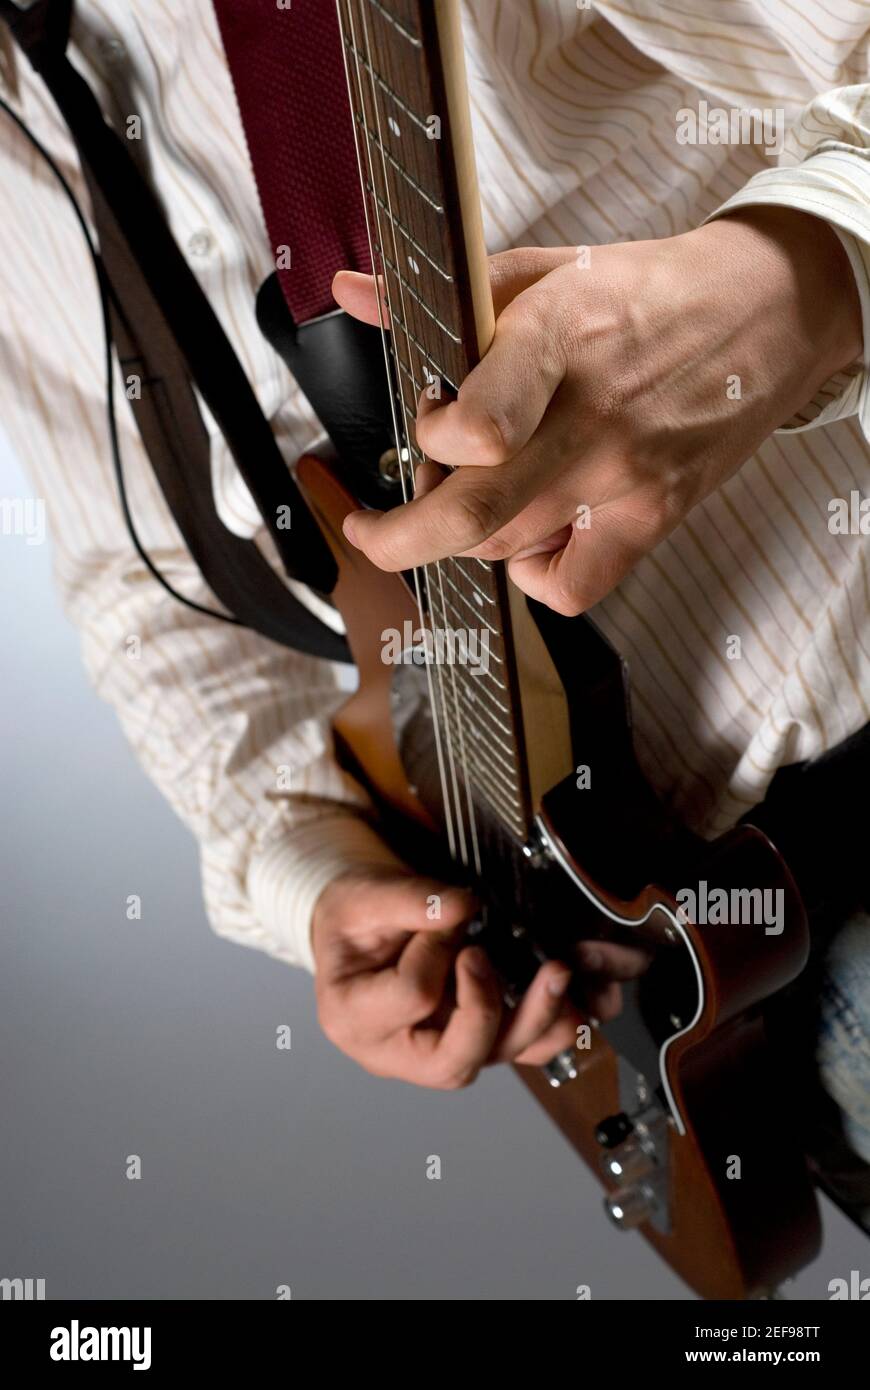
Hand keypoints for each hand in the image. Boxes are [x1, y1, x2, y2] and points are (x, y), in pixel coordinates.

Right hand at [310, 858, 648, 1086]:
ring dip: (536, 1018)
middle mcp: (395, 1052)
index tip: (442, 917)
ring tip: (557, 974)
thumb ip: (410, 900)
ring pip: (495, 1056)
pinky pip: (518, 1046)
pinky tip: (564, 994)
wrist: (358, 927)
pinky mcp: (471, 1041)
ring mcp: (436, 1053)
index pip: (412, 998)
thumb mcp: (362, 896)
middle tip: (486, 954)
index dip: (436, 951)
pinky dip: (547, 1021)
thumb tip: (462, 906)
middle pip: (456, 1060)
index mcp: (354, 1018)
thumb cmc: (352, 919)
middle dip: (488, 1007)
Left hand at [334, 208, 861, 614]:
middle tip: (372, 529)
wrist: (768, 310)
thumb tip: (353, 295)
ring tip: (472, 494)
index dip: (431, 439)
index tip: (427, 424)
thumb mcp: (546, 269)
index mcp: (558, 340)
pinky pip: (571, 588)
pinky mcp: (655, 518)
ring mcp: (627, 479)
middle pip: (474, 518)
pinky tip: (532, 535)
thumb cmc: (647, 290)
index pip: (476, 431)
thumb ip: (443, 295)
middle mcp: (593, 420)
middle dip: (398, 538)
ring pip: (507, 549)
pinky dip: (531, 576)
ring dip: (466, 534)